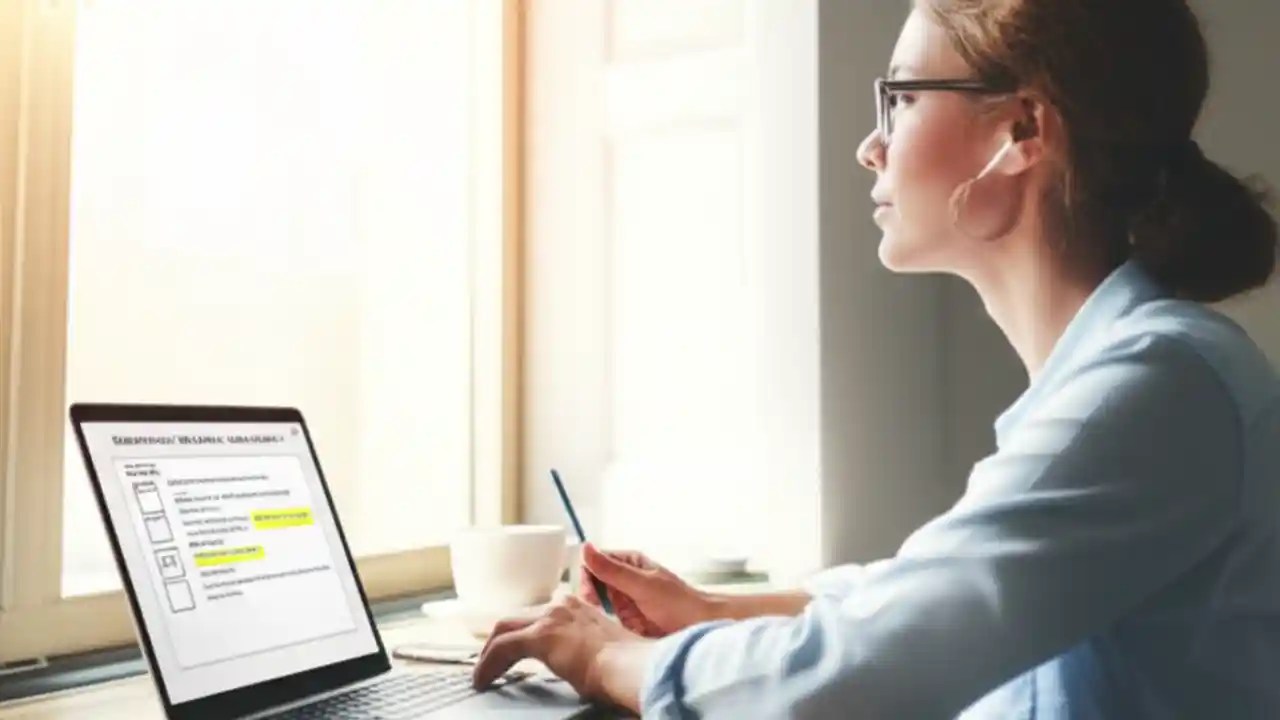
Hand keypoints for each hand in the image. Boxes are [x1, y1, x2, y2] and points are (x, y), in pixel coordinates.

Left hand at [471, 594, 653, 713]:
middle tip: (492, 659)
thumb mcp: (605, 650)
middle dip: (502, 637)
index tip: (518, 645)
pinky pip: (501, 648)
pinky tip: (482, 680)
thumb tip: (586, 668)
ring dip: (491, 650)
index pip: (542, 613)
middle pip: (519, 616)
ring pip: (506, 627)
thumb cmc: (628, 666)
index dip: (526, 629)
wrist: (632, 666)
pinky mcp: (539, 636)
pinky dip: (488, 664)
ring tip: (484, 672)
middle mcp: (563, 605)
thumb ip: (590, 649)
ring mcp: (550, 617)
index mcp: (581, 607)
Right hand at [578, 543, 712, 637]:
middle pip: (593, 582)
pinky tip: (610, 631)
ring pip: (598, 602)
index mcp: (628, 563)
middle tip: (597, 611)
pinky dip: (606, 624)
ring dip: (598, 612)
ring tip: (604, 623)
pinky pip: (608, 619)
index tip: (591, 596)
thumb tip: (585, 547)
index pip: (595, 562)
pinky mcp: (628, 619)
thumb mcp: (642, 585)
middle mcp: (624, 578)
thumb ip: (612, 570)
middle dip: (591, 596)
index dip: (588, 577)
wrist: (700, 628)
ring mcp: (626, 599)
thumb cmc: (677, 603)